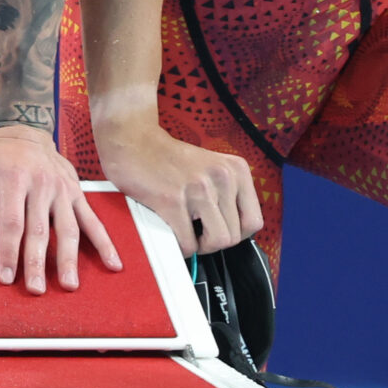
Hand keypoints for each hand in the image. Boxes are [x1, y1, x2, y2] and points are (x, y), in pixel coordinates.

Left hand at [0, 125, 124, 292]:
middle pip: (40, 229)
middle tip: (35, 290)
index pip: (11, 221)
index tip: (5, 277)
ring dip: (70, 259)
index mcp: (12, 178)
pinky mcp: (76, 193)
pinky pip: (92, 220)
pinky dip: (104, 243)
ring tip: (69, 286)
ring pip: (68, 228)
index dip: (8, 251)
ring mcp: (61, 189)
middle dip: (38, 262)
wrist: (24, 131)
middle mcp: (40, 184)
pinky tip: (112, 264)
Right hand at [95, 116, 263, 256]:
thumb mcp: (211, 169)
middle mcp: (221, 177)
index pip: (254, 222)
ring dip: (198, 246)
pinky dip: (179, 246)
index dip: (235, 234)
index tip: (218, 230)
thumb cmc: (168, 159)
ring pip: (215, 243)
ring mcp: (198, 188)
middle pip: (233, 237)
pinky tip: (171, 231)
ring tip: (184, 231)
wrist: (133, 140)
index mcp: (236, 169)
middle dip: (212, 241)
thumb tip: (235, 233)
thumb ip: (227, 194)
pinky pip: (187, 243)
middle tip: (195, 231)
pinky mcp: (173, 200)